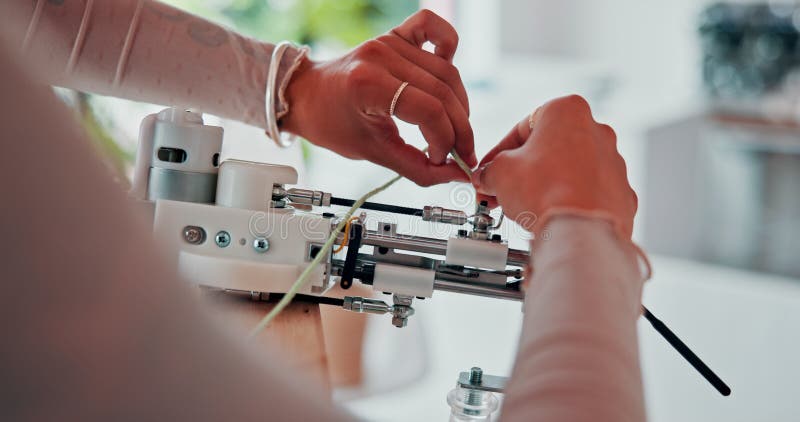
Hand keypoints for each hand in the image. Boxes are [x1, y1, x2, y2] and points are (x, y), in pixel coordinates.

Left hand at [282, 9, 475, 185]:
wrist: (306, 96)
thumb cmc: (331, 123)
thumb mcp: (372, 153)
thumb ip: (418, 167)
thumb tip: (457, 174)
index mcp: (368, 84)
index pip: (429, 111)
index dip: (445, 140)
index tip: (443, 161)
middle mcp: (381, 56)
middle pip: (443, 92)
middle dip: (459, 129)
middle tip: (462, 153)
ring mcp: (389, 42)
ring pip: (447, 70)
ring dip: (459, 104)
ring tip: (454, 129)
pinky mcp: (395, 35)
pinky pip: (432, 27)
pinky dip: (449, 45)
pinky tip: (447, 78)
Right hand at [473, 95, 636, 236]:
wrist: (578, 231)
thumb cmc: (542, 191)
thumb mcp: (498, 172)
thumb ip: (490, 169)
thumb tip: (487, 178)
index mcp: (567, 111)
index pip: (521, 129)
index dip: (498, 153)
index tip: (488, 169)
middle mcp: (597, 131)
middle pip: (548, 149)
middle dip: (523, 170)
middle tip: (503, 189)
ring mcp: (614, 164)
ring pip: (570, 171)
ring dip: (547, 186)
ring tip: (525, 207)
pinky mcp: (621, 194)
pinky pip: (589, 195)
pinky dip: (570, 204)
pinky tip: (552, 216)